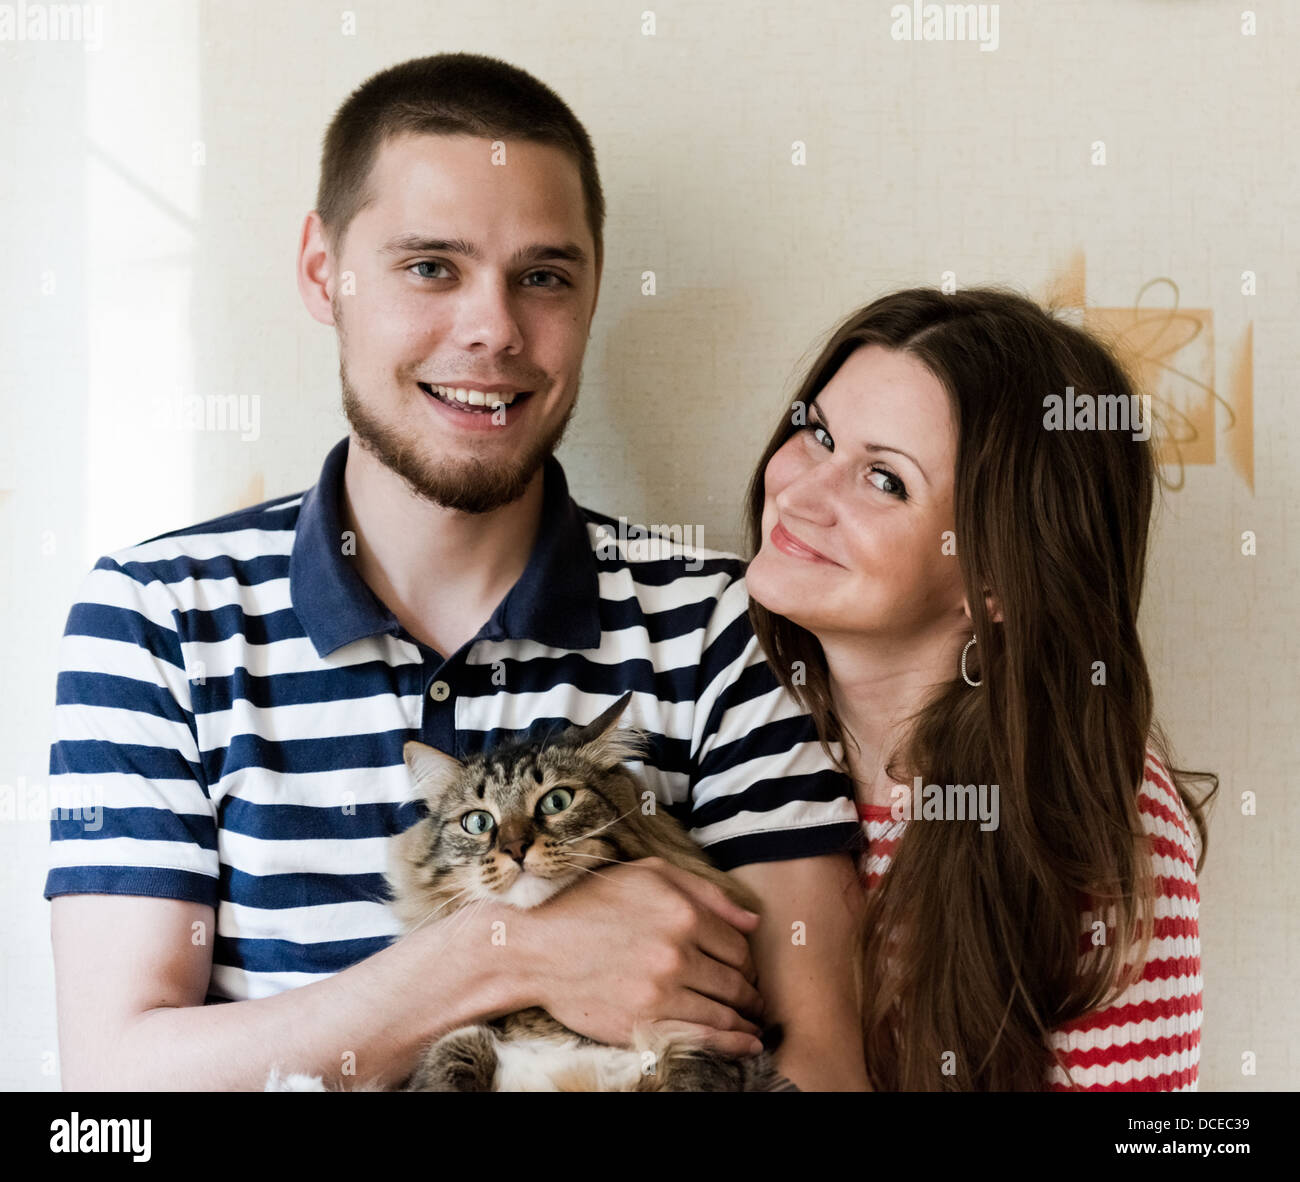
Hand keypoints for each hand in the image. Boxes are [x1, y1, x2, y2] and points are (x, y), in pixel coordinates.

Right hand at [517, 856, 766, 1057]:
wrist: (535, 946)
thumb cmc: (590, 902)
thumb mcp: (649, 875)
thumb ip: (706, 892)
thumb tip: (753, 920)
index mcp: (683, 914)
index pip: (738, 947)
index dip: (748, 962)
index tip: (746, 971)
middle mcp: (677, 953)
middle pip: (736, 982)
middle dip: (751, 993)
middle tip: (755, 1000)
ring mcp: (660, 992)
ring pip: (724, 1011)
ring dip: (744, 1020)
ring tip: (751, 1022)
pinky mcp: (643, 1023)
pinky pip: (703, 1037)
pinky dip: (733, 1043)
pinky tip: (747, 1044)